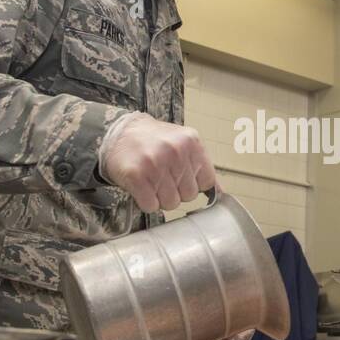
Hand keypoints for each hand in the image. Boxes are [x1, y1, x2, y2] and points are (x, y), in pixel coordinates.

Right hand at [100, 114, 217, 211]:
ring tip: (151, 181)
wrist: (119, 134)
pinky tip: (142, 187)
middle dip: (176, 192)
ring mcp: (155, 164)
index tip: (181, 177)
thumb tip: (220, 192)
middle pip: (189, 196)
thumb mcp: (183, 144)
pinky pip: (151, 205)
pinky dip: (146, 202)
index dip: (193, 184)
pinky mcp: (136, 176)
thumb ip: (201, 165)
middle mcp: (175, 151)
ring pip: (170, 203)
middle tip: (162, 177)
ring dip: (160, 198)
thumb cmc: (153, 142)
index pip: (207, 182)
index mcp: (191, 142)